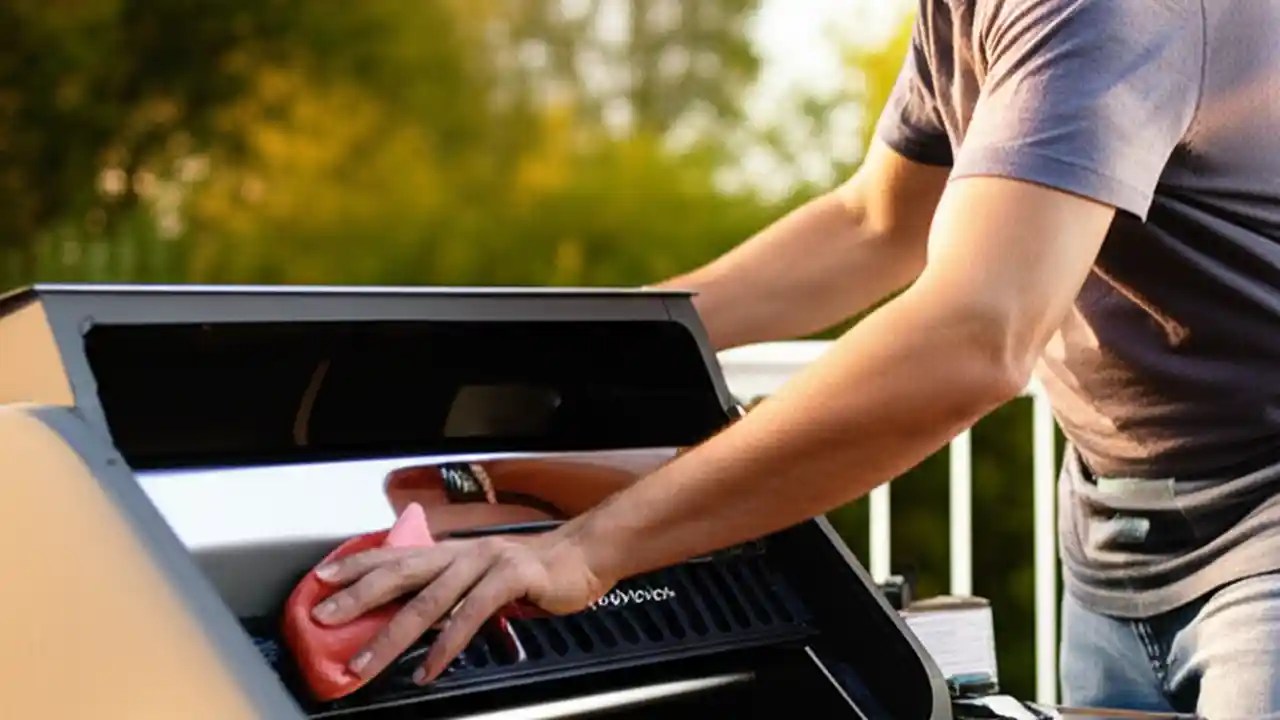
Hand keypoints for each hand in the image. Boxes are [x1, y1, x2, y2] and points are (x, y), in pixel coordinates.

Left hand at [309, 530, 609, 684]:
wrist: (582, 556)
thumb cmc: (531, 571)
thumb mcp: (481, 575)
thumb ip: (449, 590)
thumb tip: (410, 616)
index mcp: (450, 550)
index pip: (392, 555)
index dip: (354, 566)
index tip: (320, 581)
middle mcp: (461, 552)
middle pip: (400, 573)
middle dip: (357, 597)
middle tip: (324, 617)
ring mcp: (485, 562)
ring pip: (429, 600)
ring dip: (392, 634)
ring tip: (365, 662)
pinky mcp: (510, 578)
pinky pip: (470, 615)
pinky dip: (446, 645)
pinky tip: (428, 668)